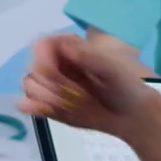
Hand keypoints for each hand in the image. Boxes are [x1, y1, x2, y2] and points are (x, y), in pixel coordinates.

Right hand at [16, 34, 151, 136]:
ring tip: (67, 104)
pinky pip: (29, 103)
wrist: (130, 116)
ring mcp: (51, 85)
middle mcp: (57, 63)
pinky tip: (49, 110)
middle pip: (34, 66)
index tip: (51, 71)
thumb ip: (90, 57)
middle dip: (48, 82)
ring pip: (30, 85)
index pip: (43, 44)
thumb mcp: (112, 69)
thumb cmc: (125, 87)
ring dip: (44, 95)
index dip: (42, 57)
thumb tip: (66, 48)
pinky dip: (34, 107)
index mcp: (71, 48)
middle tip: (71, 94)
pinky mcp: (48, 104)